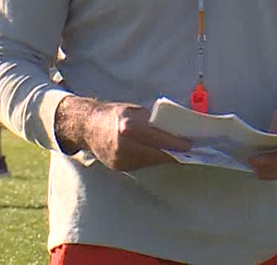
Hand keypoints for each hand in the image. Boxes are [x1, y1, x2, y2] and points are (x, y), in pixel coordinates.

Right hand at [58, 98, 191, 171]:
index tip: (189, 145)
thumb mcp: (134, 111)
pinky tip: (156, 154)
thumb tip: (171, 129)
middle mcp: (124, 145)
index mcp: (129, 128)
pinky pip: (140, 165)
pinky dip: (149, 159)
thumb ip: (151, 121)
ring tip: (174, 153)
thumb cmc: (113, 114)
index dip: (175, 143)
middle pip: (156, 154)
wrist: (88, 126)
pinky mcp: (118, 166)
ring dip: (162, 158)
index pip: (158, 139)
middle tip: (187, 152)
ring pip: (149, 161)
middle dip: (172, 153)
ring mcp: (120, 159)